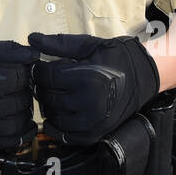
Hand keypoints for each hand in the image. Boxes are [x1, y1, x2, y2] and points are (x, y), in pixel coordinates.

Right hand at [0, 40, 36, 149]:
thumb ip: (10, 51)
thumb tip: (36, 55)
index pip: (21, 78)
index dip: (22, 73)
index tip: (16, 71)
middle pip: (23, 99)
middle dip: (23, 90)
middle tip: (16, 86)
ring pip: (20, 120)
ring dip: (24, 110)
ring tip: (16, 100)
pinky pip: (11, 140)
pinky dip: (22, 133)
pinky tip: (25, 124)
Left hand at [28, 32, 159, 145]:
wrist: (143, 76)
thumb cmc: (115, 57)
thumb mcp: (88, 44)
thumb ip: (59, 43)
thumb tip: (32, 39)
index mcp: (87, 78)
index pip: (47, 77)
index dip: (37, 70)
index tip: (38, 65)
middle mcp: (90, 103)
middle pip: (47, 97)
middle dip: (41, 86)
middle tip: (44, 79)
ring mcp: (94, 122)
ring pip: (53, 117)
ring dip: (47, 105)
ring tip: (52, 93)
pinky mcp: (96, 133)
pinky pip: (66, 136)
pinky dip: (56, 127)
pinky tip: (54, 115)